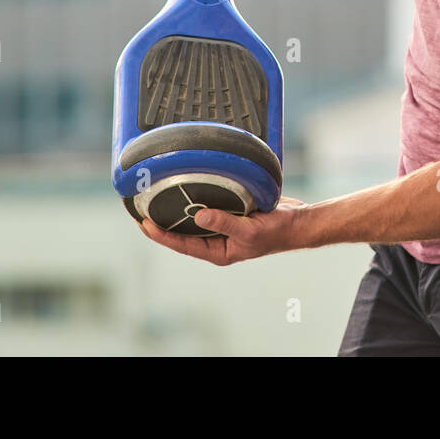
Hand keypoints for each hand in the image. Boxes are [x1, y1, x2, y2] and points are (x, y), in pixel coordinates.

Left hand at [137, 196, 308, 265]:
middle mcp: (217, 240)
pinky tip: (185, 187)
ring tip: (156, 198)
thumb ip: (224, 222)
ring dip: (177, 210)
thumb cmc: (277, 231)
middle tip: (141, 209)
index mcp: (218, 251)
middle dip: (163, 223)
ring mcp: (223, 226)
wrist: (298, 221)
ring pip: (193, 219)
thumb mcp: (249, 230)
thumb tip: (199, 215)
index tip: (143, 224)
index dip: (161, 235)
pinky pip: (208, 205)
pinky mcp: (231, 211)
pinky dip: (195, 198)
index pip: (182, 245)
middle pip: (183, 233)